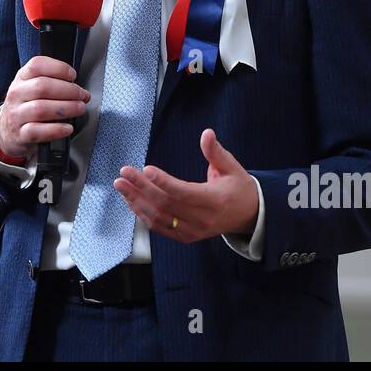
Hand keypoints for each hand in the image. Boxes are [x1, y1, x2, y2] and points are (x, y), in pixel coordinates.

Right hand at [0, 56, 90, 160]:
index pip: (37, 65)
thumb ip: (53, 82)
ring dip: (66, 108)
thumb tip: (81, 91)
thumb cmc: (27, 106)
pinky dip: (56, 130)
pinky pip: (38, 131)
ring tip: (79, 109)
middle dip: (68, 90)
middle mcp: (16, 94)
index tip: (73, 76)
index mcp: (21, 78)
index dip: (58, 68)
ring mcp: (16, 115)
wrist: (8, 131)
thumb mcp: (32, 87)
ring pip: (41, 109)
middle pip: (42, 87)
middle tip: (82, 95)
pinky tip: (68, 128)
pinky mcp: (20, 134)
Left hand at [114, 129, 258, 241]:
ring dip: (136, 201)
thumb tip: (207, 133)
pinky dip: (143, 214)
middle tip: (124, 174)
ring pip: (158, 218)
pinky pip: (160, 227)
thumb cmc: (238, 188)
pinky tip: (131, 200)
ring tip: (121, 185)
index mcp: (214, 200)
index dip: (163, 182)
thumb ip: (216, 152)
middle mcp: (202, 219)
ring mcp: (193, 231)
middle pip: (165, 204)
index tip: (145, 169)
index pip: (183, 192)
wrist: (249, 216)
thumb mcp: (232, 167)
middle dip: (141, 188)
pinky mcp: (186, 237)